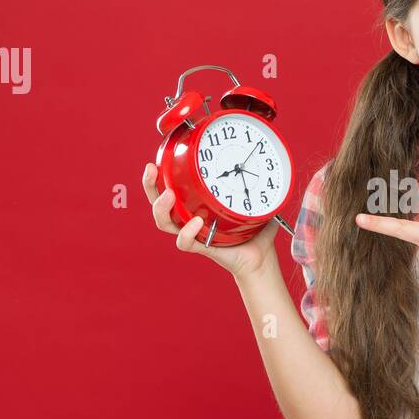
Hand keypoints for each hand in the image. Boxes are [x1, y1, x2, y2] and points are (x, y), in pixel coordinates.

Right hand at [143, 163, 278, 278]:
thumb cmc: (257, 231)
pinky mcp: (201, 247)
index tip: (159, 159)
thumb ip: (260, 182)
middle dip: (150, 185)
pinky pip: (184, 242)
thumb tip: (267, 161)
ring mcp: (193, 233)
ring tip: (169, 196)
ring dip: (160, 208)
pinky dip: (187, 232)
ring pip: (164, 222)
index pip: (172, 187)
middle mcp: (190, 217)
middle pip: (158, 202)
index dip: (161, 174)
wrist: (261, 259)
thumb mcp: (258, 200)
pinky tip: (196, 222)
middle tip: (152, 170)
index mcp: (198, 204)